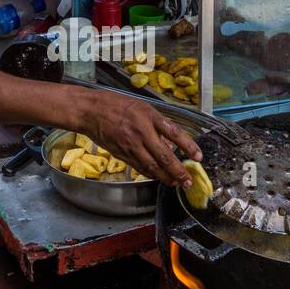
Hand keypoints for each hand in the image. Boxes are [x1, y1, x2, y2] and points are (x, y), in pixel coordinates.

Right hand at [77, 91, 201, 187]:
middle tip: (188, 181)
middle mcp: (142, 132)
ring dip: (166, 177)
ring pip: (152, 166)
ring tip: (176, 183)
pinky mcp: (122, 154)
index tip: (198, 157)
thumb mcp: (142, 108)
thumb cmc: (117, 105)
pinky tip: (158, 177)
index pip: (174, 133)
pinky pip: (139, 167)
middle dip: (179, 171)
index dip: (188, 146)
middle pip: (164, 156)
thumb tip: (170, 144)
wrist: (91, 111)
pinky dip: (150, 174)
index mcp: (149, 117)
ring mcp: (131, 145)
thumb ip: (157, 125)